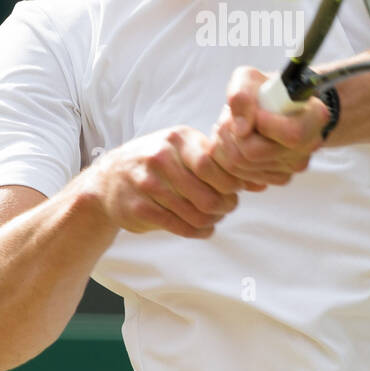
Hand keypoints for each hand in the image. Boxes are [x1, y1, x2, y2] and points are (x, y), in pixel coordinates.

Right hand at [89, 125, 252, 238]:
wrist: (108, 179)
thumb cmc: (156, 163)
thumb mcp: (183, 149)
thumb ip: (217, 162)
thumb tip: (261, 181)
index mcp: (178, 138)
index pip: (215, 163)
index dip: (231, 183)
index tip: (235, 190)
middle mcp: (161, 156)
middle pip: (208, 193)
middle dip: (224, 206)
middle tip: (226, 208)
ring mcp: (147, 182)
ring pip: (195, 213)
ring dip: (211, 221)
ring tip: (213, 219)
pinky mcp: (138, 207)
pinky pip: (178, 226)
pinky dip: (197, 232)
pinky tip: (201, 229)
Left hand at [210, 66, 330, 186]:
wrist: (277, 105)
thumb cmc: (266, 90)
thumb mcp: (250, 78)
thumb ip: (242, 95)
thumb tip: (241, 129)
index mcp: (315, 117)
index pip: (291, 135)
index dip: (262, 124)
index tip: (254, 111)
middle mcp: (309, 145)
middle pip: (255, 154)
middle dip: (232, 134)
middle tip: (228, 118)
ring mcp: (294, 166)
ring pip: (242, 167)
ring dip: (226, 145)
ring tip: (231, 127)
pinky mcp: (279, 177)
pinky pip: (242, 177)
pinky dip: (229, 159)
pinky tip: (236, 142)